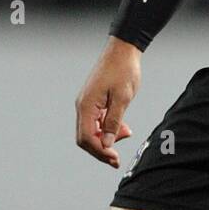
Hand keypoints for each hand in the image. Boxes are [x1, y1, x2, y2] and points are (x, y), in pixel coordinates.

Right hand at [75, 37, 140, 168]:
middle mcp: (82, 106)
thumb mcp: (123, 98)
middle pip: (85, 138)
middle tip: (117, 159)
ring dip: (106, 138)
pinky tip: (122, 128)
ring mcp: (87, 104)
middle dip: (101, 149)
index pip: (86, 138)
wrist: (123, 50)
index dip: (100, 151)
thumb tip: (107, 144)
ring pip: (91, 131)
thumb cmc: (124, 70)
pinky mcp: (93, 101)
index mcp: (86, 105)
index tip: (114, 158)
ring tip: (126, 134)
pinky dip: (108, 128)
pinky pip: (96, 122)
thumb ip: (114, 122)